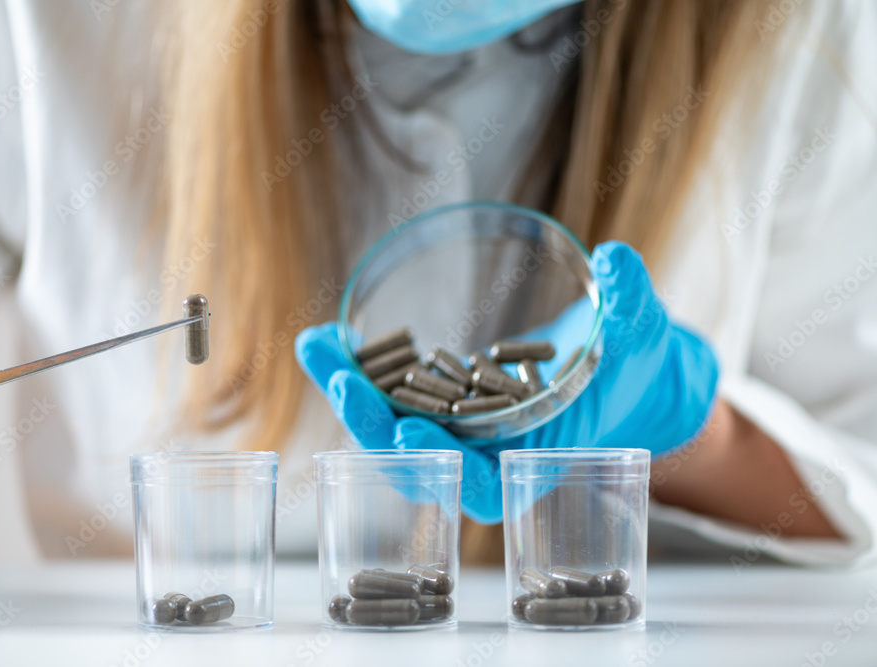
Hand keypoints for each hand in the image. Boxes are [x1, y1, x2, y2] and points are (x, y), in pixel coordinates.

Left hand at [295, 241, 717, 522]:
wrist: (615, 365)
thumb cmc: (636, 364)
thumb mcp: (641, 335)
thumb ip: (632, 305)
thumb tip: (616, 262)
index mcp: (533, 463)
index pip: (482, 485)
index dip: (444, 468)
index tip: (408, 437)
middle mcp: (486, 454)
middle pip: (417, 457)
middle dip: (373, 421)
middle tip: (339, 377)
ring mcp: (458, 429)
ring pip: (392, 423)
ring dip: (349, 386)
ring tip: (314, 343)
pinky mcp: (440, 399)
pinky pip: (391, 389)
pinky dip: (358, 364)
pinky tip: (326, 334)